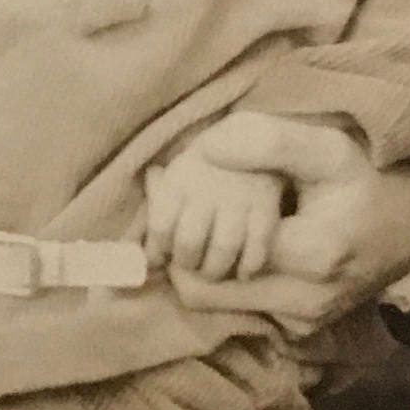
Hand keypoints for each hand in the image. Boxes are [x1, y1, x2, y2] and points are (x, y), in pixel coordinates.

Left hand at [139, 146, 284, 280]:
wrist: (250, 137)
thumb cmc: (201, 171)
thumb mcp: (173, 180)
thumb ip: (157, 214)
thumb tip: (143, 257)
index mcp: (177, 181)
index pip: (160, 226)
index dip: (157, 250)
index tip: (160, 261)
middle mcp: (206, 188)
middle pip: (189, 241)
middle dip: (186, 264)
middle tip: (190, 268)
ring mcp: (238, 196)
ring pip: (223, 247)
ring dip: (215, 270)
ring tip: (213, 273)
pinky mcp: (266, 204)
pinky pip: (258, 245)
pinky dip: (249, 266)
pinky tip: (242, 273)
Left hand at [163, 112, 409, 338]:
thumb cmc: (371, 180)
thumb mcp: (329, 148)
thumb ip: (270, 143)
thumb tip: (209, 148)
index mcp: (312, 259)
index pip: (209, 258)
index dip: (177, 217)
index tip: (163, 178)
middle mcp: (304, 303)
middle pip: (202, 290)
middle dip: (178, 244)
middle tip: (166, 194)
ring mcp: (302, 321)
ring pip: (217, 302)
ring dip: (197, 259)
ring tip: (190, 208)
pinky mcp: (300, 326)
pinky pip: (241, 306)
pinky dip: (223, 272)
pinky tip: (222, 232)